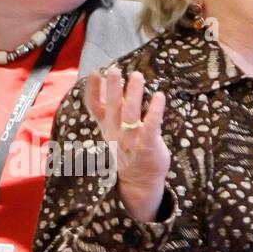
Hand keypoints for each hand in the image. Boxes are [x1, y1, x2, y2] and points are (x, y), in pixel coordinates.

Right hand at [83, 65, 170, 221]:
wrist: (138, 181)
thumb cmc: (128, 148)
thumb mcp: (112, 128)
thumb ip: (108, 106)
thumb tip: (101, 81)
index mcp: (106, 127)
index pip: (95, 108)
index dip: (93, 91)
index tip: (94, 73)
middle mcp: (116, 133)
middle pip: (112, 108)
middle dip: (112, 89)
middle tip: (114, 70)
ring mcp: (131, 141)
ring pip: (130, 116)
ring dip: (133, 95)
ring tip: (137, 76)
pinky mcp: (148, 147)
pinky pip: (151, 128)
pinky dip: (154, 112)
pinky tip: (159, 96)